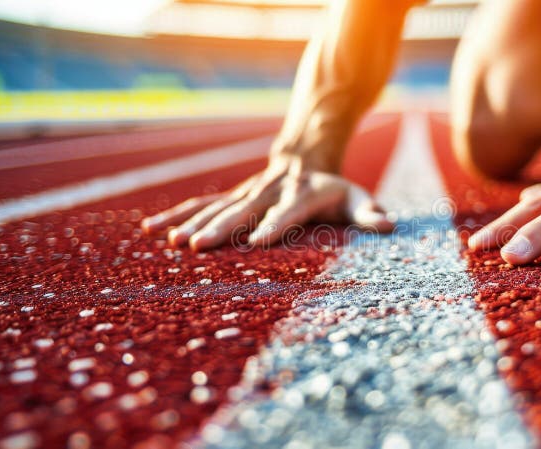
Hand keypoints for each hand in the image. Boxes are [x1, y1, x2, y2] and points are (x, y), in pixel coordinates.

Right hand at [141, 159, 392, 250]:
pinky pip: (201, 203)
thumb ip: (370, 213)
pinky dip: (176, 214)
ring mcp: (248, 191)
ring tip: (170, 240)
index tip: (259, 242)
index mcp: (303, 194)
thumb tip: (390, 226)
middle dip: (221, 227)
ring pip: (216, 204)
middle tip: (198, 246)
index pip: (289, 211)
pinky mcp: (232, 194)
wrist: (307, 154)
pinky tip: (150, 228)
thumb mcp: (357, 198)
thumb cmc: (335, 188)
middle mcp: (271, 191)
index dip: (276, 224)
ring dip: (193, 222)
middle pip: (245, 209)